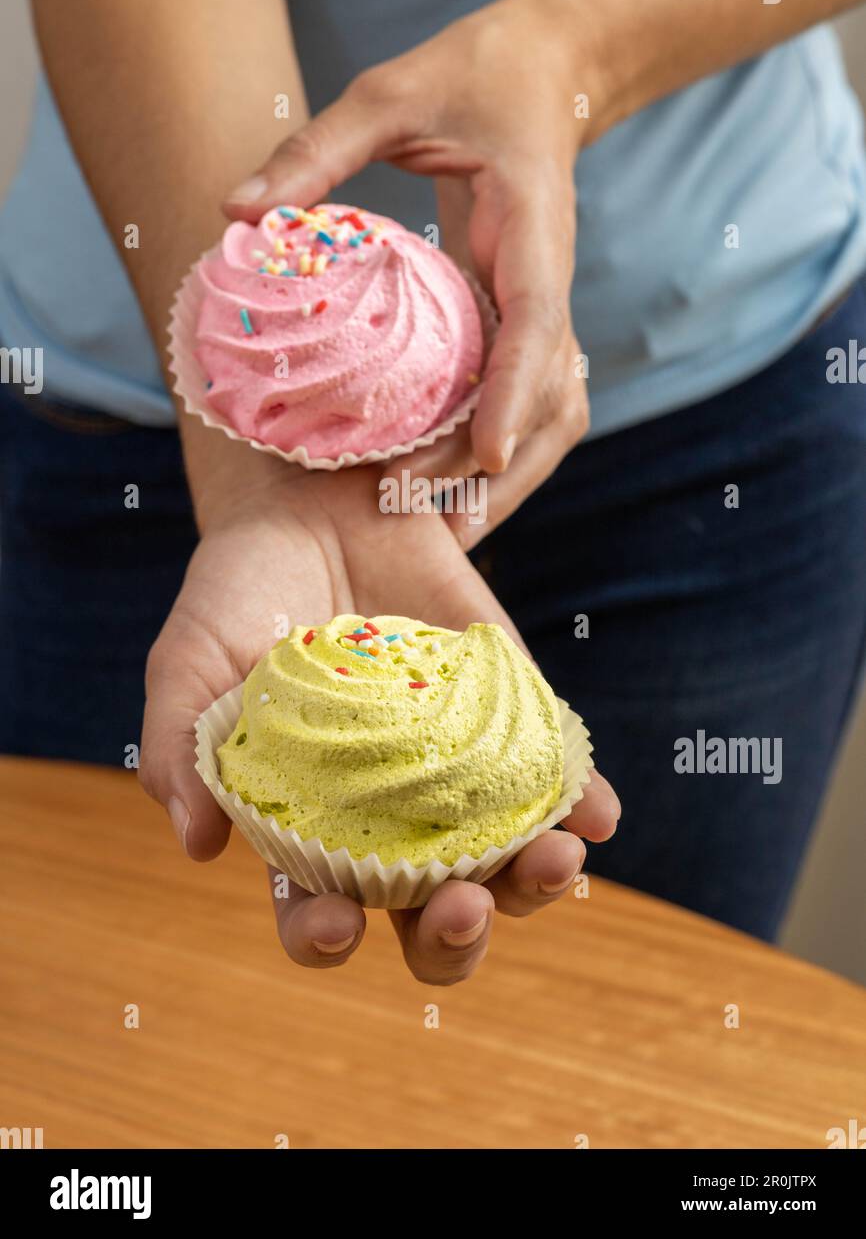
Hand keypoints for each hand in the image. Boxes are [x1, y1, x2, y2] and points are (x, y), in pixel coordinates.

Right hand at [139, 466, 619, 984]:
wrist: (318, 500)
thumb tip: (198, 846)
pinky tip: (594, 813)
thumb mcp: (188, 661)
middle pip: (430, 918)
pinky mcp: (510, 718)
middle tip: (459, 906)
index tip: (339, 923)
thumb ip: (180, 749)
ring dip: (536, 886)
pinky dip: (582, 803)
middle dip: (452, 938)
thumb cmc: (240, 593)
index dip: (326, 936)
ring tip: (553, 862)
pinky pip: (554, 778)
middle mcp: (390, 818)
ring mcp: (456, 772)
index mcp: (307, 826)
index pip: (319, 913)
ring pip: (507, 866)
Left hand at [224, 0, 602, 540]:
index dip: (515, 396)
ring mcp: (544, 307)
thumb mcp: (388, 94)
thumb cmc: (472, 75)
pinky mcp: (526, 319)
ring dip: (508, 473)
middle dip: (506, 465)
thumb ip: (315, 150)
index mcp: (534, 232)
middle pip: (556, 397)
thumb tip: (232, 210)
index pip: (539, 326)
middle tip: (432, 519)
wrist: (543, 70)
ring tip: (442, 528)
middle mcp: (550, 282)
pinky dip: (495, 445)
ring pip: (552, 411)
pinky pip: (525, 396)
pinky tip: (446, 481)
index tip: (489, 455)